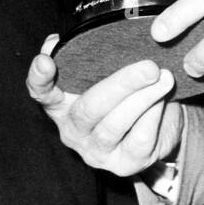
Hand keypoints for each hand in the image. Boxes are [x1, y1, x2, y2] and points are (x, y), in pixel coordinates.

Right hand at [26, 35, 184, 176]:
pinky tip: (164, 98)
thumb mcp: (107, 72)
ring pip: (115, 125)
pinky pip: (139, 139)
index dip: (39, 78)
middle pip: (89, 108)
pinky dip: (154, 115)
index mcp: (62, 104)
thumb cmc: (125, 93)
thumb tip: (59, 39)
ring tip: (163, 77)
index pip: (41, 92)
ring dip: (143, 98)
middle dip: (121, 84)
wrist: (160, 127)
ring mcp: (97, 152)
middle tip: (149, 66)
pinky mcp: (124, 165)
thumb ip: (87, 55)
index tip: (46, 61)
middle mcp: (73, 130)